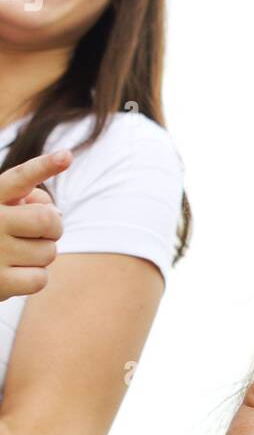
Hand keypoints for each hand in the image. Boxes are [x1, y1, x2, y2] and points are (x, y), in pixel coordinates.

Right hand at [0, 150, 70, 299]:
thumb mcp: (3, 208)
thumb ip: (26, 199)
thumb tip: (54, 213)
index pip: (20, 178)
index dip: (44, 166)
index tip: (66, 156)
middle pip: (48, 220)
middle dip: (54, 228)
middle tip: (43, 233)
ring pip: (48, 252)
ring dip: (42, 254)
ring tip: (19, 254)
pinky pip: (39, 278)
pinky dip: (34, 277)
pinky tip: (16, 273)